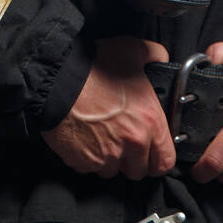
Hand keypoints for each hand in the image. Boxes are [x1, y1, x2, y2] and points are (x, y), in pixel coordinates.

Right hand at [41, 36, 175, 179]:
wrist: (57, 79)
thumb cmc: (93, 67)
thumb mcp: (133, 51)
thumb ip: (155, 56)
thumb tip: (161, 58)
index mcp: (149, 121)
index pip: (165, 161)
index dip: (159, 157)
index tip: (152, 151)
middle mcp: (131, 143)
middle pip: (138, 170)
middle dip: (131, 159)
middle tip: (122, 139)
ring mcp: (107, 155)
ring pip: (112, 170)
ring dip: (109, 158)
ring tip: (101, 135)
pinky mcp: (83, 161)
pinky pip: (89, 167)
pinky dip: (87, 157)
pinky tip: (84, 137)